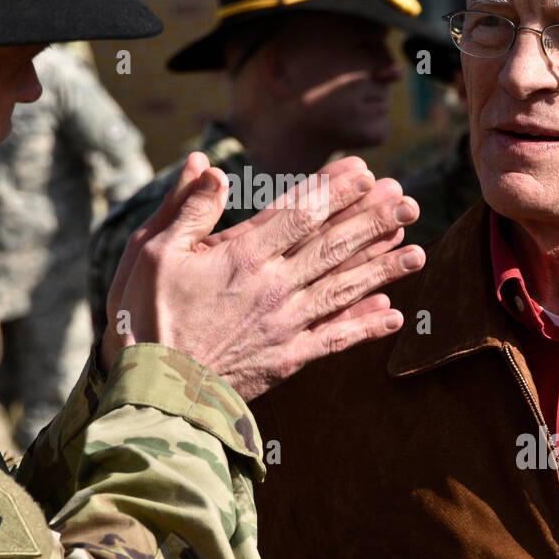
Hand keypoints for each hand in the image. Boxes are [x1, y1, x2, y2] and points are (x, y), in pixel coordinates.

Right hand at [101, 153, 423, 399]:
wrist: (151, 393)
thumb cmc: (140, 317)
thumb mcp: (150, 252)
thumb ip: (187, 208)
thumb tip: (207, 165)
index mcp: (240, 256)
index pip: (299, 213)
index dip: (335, 190)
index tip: (366, 171)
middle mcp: (272, 287)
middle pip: (333, 247)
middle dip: (373, 221)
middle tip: (408, 202)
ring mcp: (284, 326)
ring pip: (343, 289)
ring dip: (383, 268)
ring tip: (418, 250)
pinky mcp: (286, 361)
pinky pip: (334, 340)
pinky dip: (365, 327)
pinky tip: (393, 313)